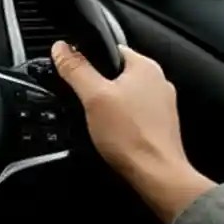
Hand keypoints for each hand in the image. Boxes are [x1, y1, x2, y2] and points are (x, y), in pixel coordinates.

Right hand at [51, 40, 214, 222]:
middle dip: (99, 88)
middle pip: (117, 74)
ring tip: (101, 123)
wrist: (157, 175)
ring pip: (126, 96)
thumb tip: (60, 48)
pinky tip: (114, 135)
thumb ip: (76, 69)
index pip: (110, 49)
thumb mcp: (93, 97)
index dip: (89, 60)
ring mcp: (162, 105)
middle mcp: (158, 82)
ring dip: (110, 106)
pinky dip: (122, 122)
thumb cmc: (131, 137)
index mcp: (145, 67)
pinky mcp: (160, 125)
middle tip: (87, 104)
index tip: (76, 76)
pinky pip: (134, 115)